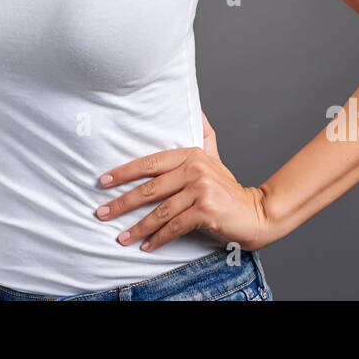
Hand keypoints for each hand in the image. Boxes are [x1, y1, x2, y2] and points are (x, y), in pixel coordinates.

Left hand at [95, 111, 273, 252]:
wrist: (257, 213)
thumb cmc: (229, 189)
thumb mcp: (214, 159)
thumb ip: (204, 137)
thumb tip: (198, 111)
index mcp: (191, 154)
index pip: (150, 162)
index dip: (124, 171)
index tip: (103, 181)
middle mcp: (195, 169)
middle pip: (150, 188)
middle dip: (122, 203)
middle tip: (102, 213)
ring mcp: (201, 190)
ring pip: (160, 211)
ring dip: (137, 227)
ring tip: (121, 237)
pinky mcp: (206, 211)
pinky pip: (175, 227)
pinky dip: (159, 238)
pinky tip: (146, 246)